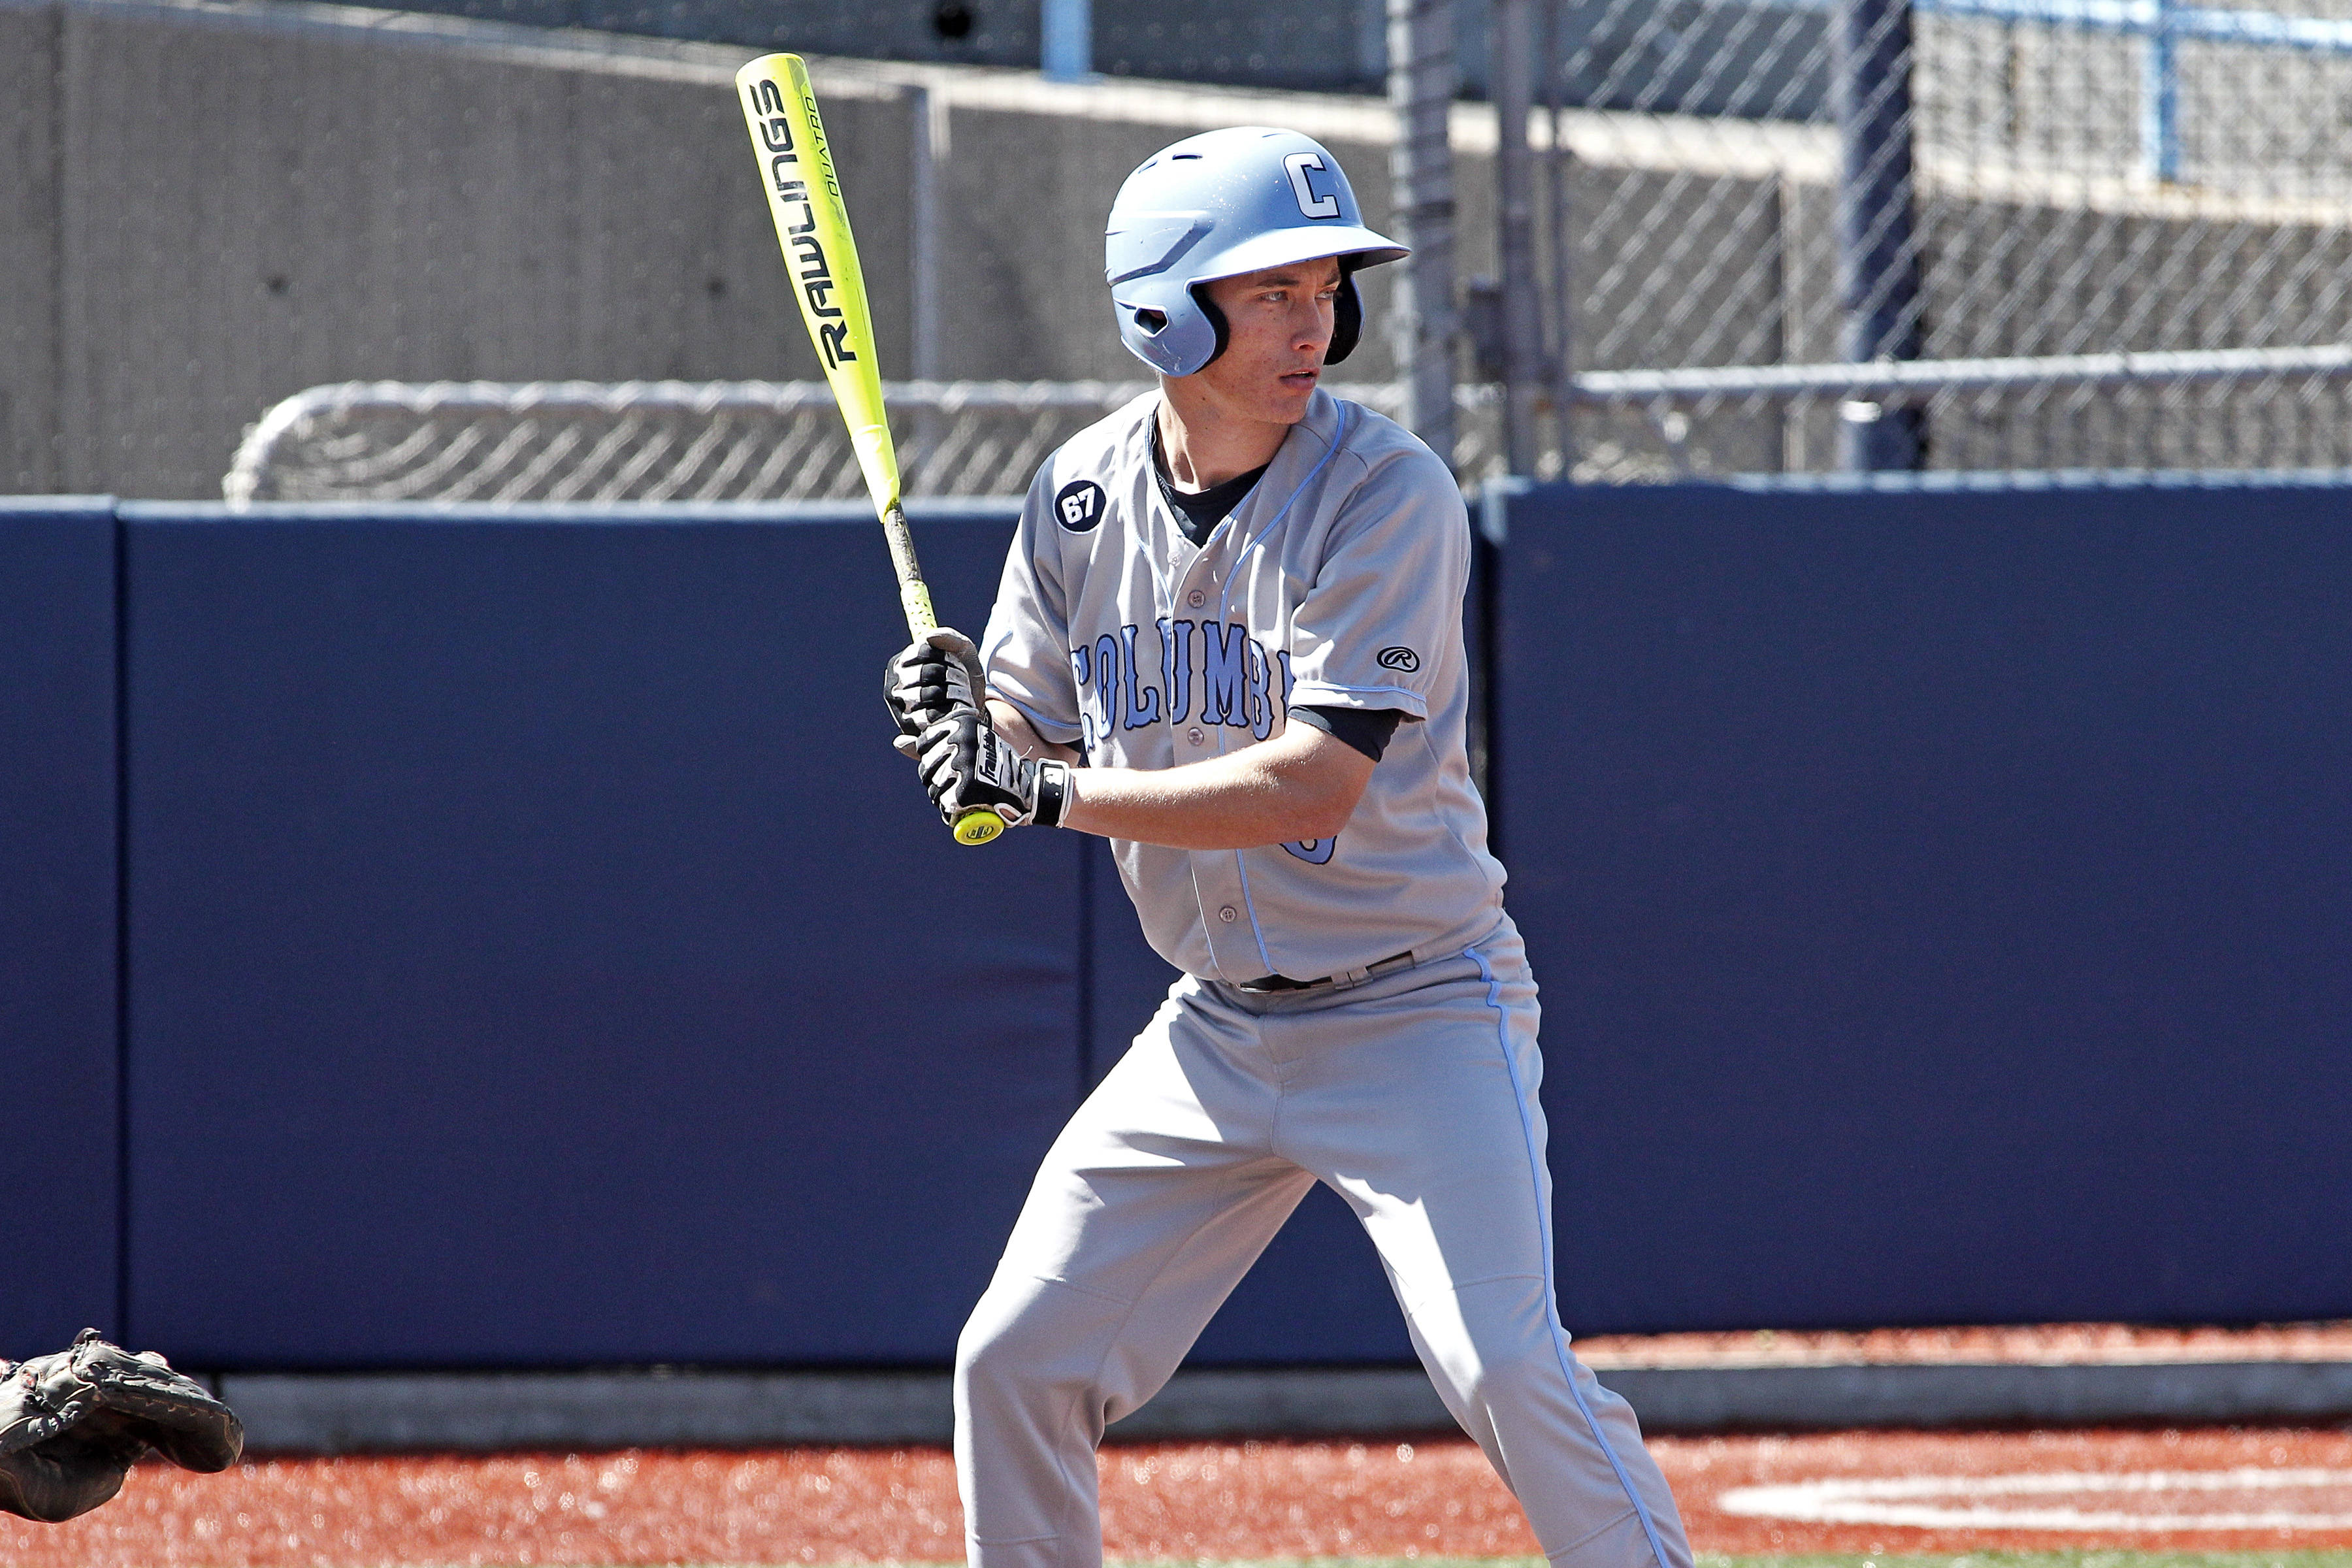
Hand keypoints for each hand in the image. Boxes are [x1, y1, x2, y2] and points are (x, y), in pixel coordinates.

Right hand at [883, 627, 983, 757]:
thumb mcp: (964, 653)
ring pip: (928, 694)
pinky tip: (951, 714)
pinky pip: (929, 718)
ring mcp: (899, 708)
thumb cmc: (965, 678)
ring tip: (956, 698)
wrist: (974, 711)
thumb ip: (951, 638)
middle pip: (926, 673)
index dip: (944, 657)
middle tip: (957, 683)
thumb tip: (930, 637)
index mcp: (902, 663)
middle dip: (950, 676)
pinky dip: (947, 714)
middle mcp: (894, 685)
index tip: (953, 662)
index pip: (922, 651)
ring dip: (952, 695)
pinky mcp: (909, 729)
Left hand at [917, 707, 1070, 828]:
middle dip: (941, 783)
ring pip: (935, 789)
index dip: (937, 761)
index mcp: (958, 724)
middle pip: (927, 770)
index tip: (957, 766)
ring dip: (948, 798)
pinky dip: (956, 812)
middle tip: (965, 786)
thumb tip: (897, 742)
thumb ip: (934, 746)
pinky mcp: (965, 787)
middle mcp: (958, 740)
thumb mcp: (967, 748)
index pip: (924, 747)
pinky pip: (947, 805)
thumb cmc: (999, 768)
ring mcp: (961, 763)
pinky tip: (972, 806)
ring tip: (970, 796)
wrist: (1031, 787)